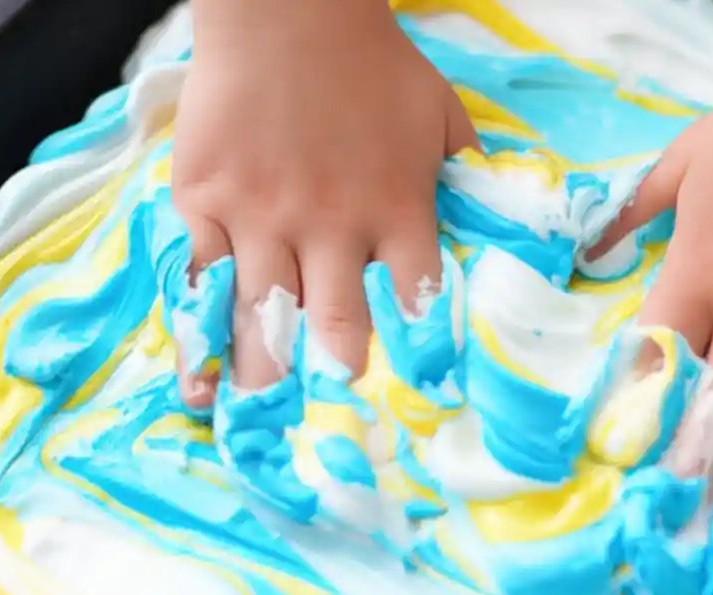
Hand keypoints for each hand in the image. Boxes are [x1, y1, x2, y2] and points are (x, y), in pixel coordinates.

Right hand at [172, 0, 477, 406]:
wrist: (287, 12)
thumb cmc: (374, 67)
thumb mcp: (444, 118)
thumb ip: (472, 177)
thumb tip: (512, 224)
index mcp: (400, 210)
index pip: (418, 300)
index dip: (423, 355)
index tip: (424, 404)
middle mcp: (333, 225)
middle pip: (338, 324)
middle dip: (339, 380)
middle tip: (338, 434)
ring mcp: (263, 216)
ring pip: (265, 315)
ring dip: (266, 378)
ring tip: (263, 431)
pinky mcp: (206, 202)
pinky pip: (200, 281)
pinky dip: (199, 337)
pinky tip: (200, 382)